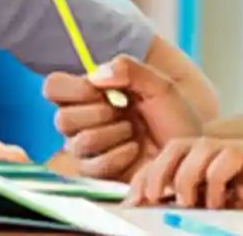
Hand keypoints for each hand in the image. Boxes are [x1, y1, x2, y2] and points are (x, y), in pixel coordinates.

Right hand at [44, 55, 201, 180]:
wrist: (189, 151)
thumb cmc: (175, 117)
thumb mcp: (159, 84)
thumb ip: (129, 69)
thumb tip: (95, 75)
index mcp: (90, 94)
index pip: (53, 87)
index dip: (73, 88)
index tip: (101, 89)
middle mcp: (83, 121)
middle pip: (61, 118)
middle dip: (98, 113)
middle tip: (123, 111)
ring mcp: (88, 149)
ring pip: (77, 142)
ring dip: (112, 134)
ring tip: (132, 131)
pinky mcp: (97, 173)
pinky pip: (92, 166)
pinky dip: (118, 155)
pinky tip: (134, 149)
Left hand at [127, 137, 242, 220]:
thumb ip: (214, 209)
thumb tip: (175, 220)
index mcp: (220, 166)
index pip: (174, 159)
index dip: (149, 178)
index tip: (132, 203)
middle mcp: (230, 153)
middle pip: (178, 147)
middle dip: (156, 172)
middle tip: (146, 199)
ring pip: (199, 148)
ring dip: (183, 175)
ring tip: (183, 201)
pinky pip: (230, 156)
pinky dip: (216, 177)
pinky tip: (217, 200)